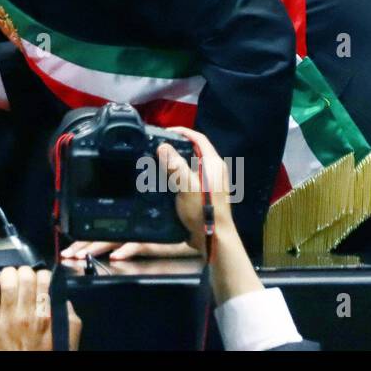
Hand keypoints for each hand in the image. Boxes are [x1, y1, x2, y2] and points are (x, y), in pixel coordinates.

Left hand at [0, 266, 81, 350]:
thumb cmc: (45, 356)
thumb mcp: (66, 340)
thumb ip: (69, 319)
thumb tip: (63, 300)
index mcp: (49, 315)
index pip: (45, 279)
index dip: (41, 275)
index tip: (39, 279)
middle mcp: (29, 314)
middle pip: (26, 276)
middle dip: (24, 272)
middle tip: (22, 278)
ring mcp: (10, 318)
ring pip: (7, 281)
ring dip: (7, 273)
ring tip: (7, 276)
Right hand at [60, 127, 233, 262]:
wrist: (213, 238)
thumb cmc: (203, 211)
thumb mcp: (187, 187)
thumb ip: (176, 166)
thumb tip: (163, 146)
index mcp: (213, 164)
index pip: (199, 139)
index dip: (182, 132)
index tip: (164, 132)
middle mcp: (214, 170)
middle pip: (194, 150)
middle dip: (176, 146)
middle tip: (156, 147)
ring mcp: (210, 182)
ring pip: (191, 164)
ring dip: (175, 161)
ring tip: (157, 161)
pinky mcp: (205, 193)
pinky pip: (189, 176)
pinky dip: (177, 173)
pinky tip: (164, 180)